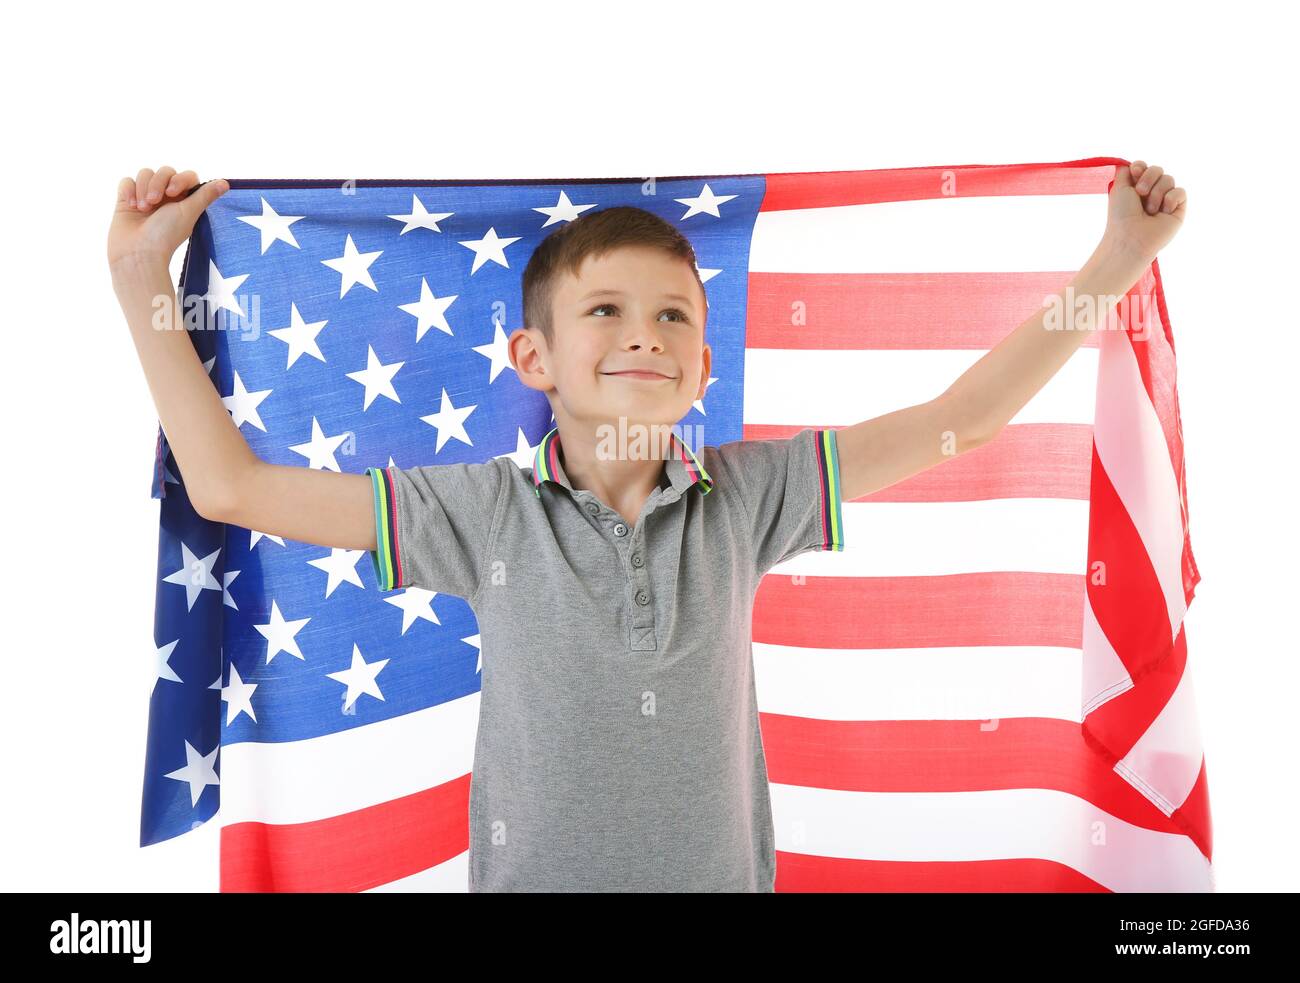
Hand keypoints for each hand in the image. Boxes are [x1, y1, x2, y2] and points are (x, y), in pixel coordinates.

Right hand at [107, 166, 229, 272]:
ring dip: (143, 188)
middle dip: (157, 183)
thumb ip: (205, 195)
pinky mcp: (127, 200)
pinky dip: (128, 190)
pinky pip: (127, 181)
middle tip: (153, 202)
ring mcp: (146, 198)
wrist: (137, 252)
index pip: (185, 176)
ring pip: (145, 173)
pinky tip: (131, 205)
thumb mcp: (189, 212)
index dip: (178, 179)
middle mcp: (166, 198)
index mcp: (184, 201)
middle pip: (164, 171)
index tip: (173, 193)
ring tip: (142, 208)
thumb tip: (226, 183)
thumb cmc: (166, 235)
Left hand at [1101, 160, 1187, 264]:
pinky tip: (1163, 212)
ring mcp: (1165, 200)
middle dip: (1148, 178)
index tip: (1135, 173)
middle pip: (1157, 169)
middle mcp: (1151, 192)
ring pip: (1169, 179)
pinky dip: (1170, 200)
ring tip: (1149, 210)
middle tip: (1140, 194)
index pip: (1144, 166)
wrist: (1131, 237)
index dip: (1141, 167)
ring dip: (1156, 193)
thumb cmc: (1121, 215)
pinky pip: (1180, 192)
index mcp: (1136, 188)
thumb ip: (1125, 171)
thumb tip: (1134, 164)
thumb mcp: (1118, 188)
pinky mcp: (1178, 208)